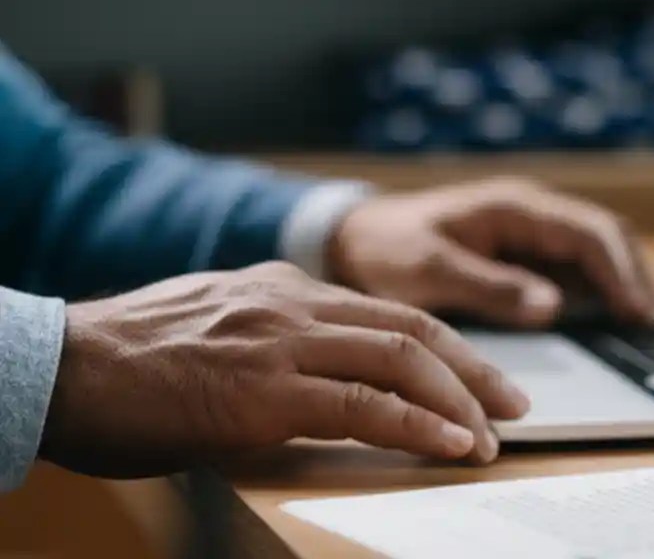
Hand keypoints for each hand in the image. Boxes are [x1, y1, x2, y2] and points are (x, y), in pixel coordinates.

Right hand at [41, 262, 529, 477]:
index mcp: (284, 287)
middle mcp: (293, 303)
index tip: (481, 379)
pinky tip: (449, 446)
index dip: (447, 347)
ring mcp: (279, 343)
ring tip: (491, 437)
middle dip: (474, 370)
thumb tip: (322, 376)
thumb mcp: (217, 326)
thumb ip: (276, 338)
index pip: (389, 312)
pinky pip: (362, 405)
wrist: (60, 366)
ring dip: (458, 401)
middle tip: (514, 406)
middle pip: (412, 329)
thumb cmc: (130, 361)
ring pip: (400, 359)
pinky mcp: (261, 392)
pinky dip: (416, 425)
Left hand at [328, 178, 653, 328]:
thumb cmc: (384, 250)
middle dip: (634, 275)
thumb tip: (554, 305)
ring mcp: (529, 230)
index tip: (639, 311)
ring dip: (624, 280)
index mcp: (512, 206)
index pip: (587, 233)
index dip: (619, 272)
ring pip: (596, 249)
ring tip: (647, 324)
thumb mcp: (429, 270)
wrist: (350, 238)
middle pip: (604, 236)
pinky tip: (613, 317)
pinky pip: (575, 266)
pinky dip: (601, 288)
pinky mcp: (522, 252)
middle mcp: (529, 211)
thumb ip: (490, 286)